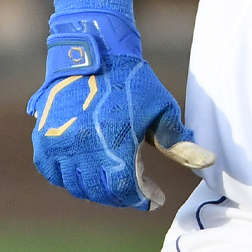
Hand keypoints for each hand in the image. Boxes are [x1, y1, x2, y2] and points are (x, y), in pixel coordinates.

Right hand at [28, 9, 213, 209]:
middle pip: (100, 191)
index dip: (142, 199)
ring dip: (95, 191)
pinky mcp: (43, 137)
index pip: (125, 189)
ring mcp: (59, 144)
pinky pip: (51, 172)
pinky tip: (84, 175)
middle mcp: (83, 148)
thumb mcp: (161, 108)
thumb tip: (208, 162)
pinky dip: (67, 179)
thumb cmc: (132, 80)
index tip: (155, 199)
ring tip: (112, 185)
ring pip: (75, 185)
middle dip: (121, 197)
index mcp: (114, 143)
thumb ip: (179, 141)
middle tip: (135, 192)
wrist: (94, 51)